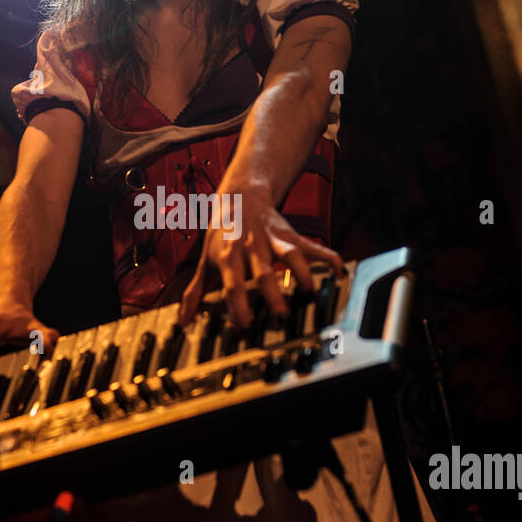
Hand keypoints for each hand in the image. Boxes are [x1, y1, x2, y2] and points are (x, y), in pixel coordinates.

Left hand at [177, 185, 345, 329]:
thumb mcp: (204, 261)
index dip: (238, 303)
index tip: (244, 325)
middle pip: (264, 272)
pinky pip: (312, 246)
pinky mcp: (291, 235)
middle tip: (281, 317)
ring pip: (291, 256)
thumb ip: (194, 293)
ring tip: (309, 295)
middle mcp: (252, 247)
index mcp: (228, 256)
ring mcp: (274, 240)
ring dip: (302, 275)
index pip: (232, 282)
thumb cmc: (220, 235)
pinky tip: (340, 273)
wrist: (239, 196)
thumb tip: (182, 322)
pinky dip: (328, 258)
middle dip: (273, 295)